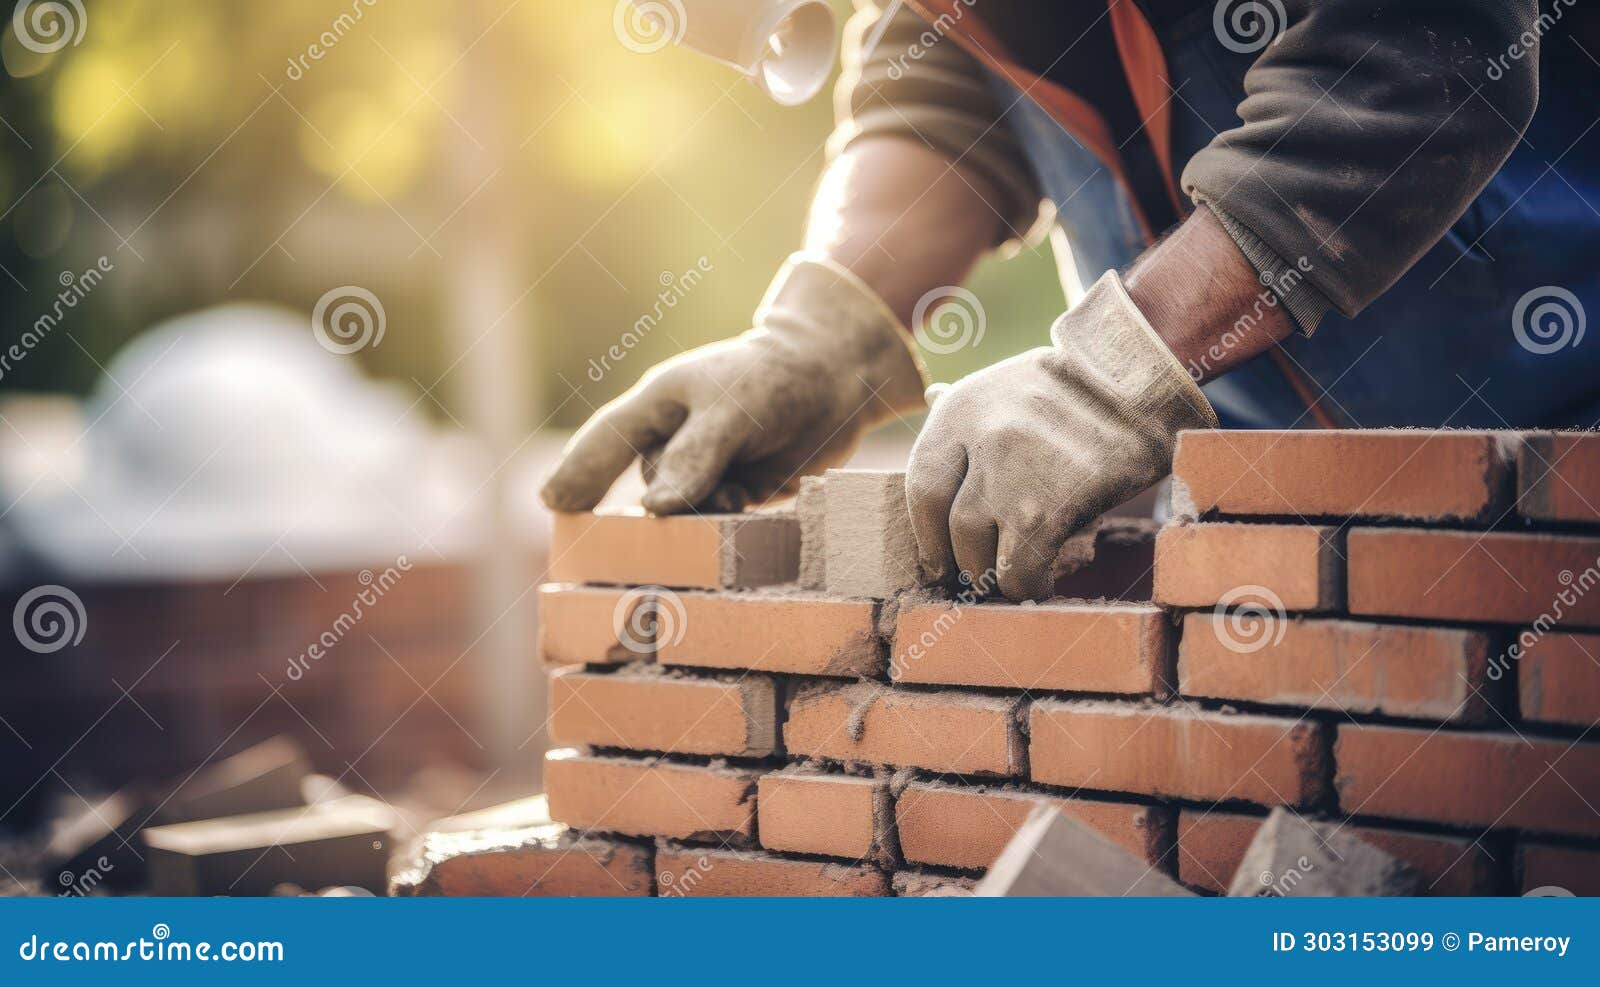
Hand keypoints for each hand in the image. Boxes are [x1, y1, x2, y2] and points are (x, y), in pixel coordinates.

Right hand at [542, 253, 927, 514]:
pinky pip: (719, 525)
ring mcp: (705, 470)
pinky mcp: (738, 494)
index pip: (605, 441)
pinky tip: (749, 507)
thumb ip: (695, 457)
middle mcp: (674, 441)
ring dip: (705, 518)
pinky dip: (729, 528)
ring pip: (685, 515)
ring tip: (738, 493)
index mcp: (658, 405)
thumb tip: (654, 510)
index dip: (576, 473)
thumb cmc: (776, 379)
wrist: (839, 380)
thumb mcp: (731, 410)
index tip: (552, 504)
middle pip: (650, 489)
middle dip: (662, 510)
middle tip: (668, 525)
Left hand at [905, 270, 1217, 600]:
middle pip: (948, 526)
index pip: (920, 486)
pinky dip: (1025, 586)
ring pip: (978, 553)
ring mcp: (1015, 472)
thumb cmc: (1074, 390)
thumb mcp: (1007, 381)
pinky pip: (1020, 569)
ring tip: (1010, 577)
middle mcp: (981, 437)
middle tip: (975, 574)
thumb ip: (963, 402)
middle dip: (960, 559)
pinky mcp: (1052, 506)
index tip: (941, 555)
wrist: (1146, 388)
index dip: (927, 532)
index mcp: (961, 408)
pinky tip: (1038, 583)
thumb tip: (928, 394)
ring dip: (992, 577)